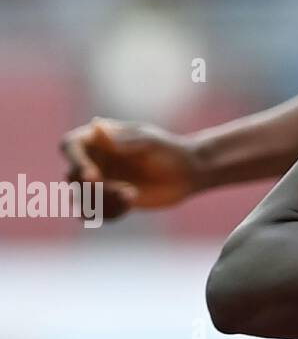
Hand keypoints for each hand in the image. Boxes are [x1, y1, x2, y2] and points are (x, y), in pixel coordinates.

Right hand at [59, 118, 201, 219]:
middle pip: (71, 177)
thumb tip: (95, 124)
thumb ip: (122, 139)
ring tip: (132, 196)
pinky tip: (130, 204)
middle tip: (127, 190)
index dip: (75, 161)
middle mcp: (92, 159)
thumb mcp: (149, 143)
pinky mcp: (105, 201)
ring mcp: (97, 181)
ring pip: (79, 199)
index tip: (94, 176)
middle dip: (96, 189)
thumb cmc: (169, 151)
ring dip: (103, 203)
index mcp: (98, 138)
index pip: (69, 146)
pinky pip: (91, 214)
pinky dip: (108, 213)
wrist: (187, 173)